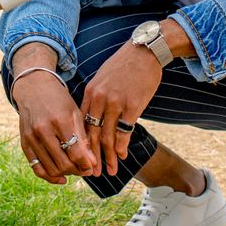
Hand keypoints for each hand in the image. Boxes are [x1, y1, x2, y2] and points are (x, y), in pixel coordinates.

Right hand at [12, 68, 96, 183]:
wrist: (33, 88)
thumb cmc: (59, 100)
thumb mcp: (74, 113)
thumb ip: (83, 138)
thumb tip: (91, 163)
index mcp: (59, 121)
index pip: (75, 152)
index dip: (86, 164)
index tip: (93, 167)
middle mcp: (43, 131)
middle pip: (63, 163)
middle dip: (77, 171)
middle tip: (85, 170)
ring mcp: (31, 138)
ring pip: (51, 169)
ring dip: (65, 174)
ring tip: (74, 170)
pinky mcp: (24, 143)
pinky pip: (36, 168)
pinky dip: (49, 177)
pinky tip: (61, 177)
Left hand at [80, 43, 162, 175]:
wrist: (144, 51)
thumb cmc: (123, 66)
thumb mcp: (102, 79)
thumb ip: (96, 99)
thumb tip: (93, 119)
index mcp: (91, 93)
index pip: (82, 125)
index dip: (82, 144)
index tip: (81, 159)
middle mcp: (100, 100)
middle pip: (92, 135)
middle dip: (92, 157)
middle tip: (92, 174)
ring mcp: (116, 103)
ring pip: (108, 137)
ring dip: (108, 157)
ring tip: (110, 170)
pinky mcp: (132, 106)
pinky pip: (124, 131)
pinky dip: (122, 146)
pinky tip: (122, 155)